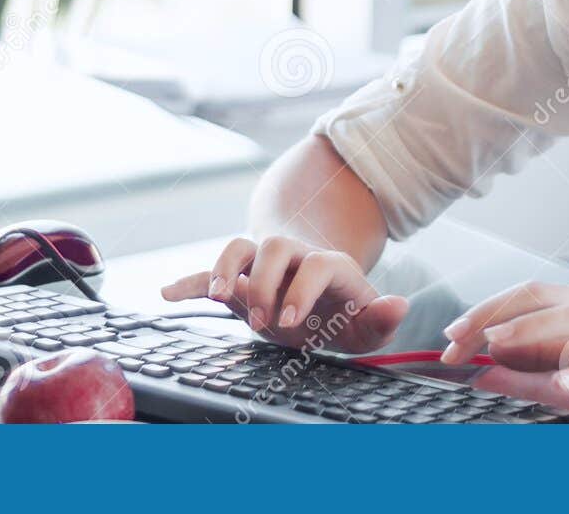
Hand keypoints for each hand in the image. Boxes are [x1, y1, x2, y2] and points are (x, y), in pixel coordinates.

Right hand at [160, 235, 408, 354]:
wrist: (317, 297)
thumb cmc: (341, 312)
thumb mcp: (364, 323)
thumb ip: (382, 320)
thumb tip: (400, 305)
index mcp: (328, 264)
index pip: (315, 263)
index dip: (302, 289)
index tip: (290, 321)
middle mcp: (293, 256)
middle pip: (273, 246)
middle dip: (263, 282)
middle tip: (260, 322)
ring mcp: (262, 263)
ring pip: (240, 245)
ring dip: (224, 266)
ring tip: (217, 295)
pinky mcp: (238, 277)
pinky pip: (208, 271)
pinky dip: (189, 281)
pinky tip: (168, 294)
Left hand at [439, 281, 568, 421]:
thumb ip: (534, 370)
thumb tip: (483, 371)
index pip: (521, 297)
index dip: (482, 311)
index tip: (450, 335)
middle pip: (534, 299)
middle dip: (490, 316)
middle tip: (454, 339)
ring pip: (567, 322)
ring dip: (529, 331)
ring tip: (494, 344)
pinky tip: (566, 381)